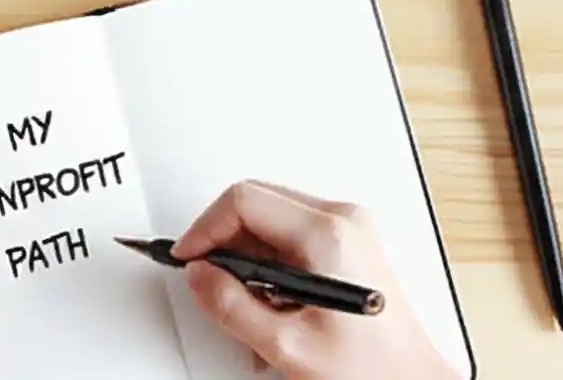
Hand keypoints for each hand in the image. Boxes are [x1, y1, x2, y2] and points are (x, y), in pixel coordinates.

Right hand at [173, 180, 457, 379]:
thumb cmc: (373, 370)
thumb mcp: (287, 345)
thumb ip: (231, 306)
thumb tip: (200, 275)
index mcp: (328, 235)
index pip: (244, 200)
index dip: (205, 228)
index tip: (189, 257)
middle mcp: (343, 220)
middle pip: (257, 200)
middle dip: (223, 236)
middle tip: (207, 275)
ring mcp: (350, 228)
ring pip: (271, 214)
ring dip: (245, 250)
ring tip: (246, 298)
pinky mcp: (350, 241)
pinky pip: (291, 230)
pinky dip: (268, 257)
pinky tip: (270, 296)